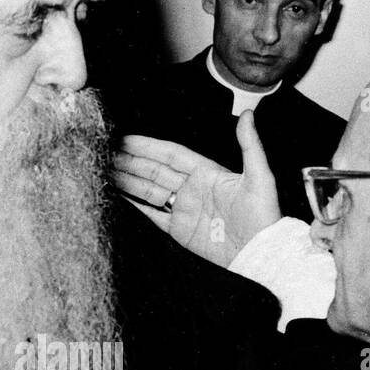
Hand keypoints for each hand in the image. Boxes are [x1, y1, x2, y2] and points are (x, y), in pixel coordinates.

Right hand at [111, 111, 281, 266]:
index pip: (170, 154)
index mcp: (207, 173)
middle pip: (154, 170)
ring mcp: (184, 209)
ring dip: (128, 180)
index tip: (126, 139)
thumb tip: (247, 115)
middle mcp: (192, 188)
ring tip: (105, 171)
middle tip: (106, 153)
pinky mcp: (179, 230)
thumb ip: (250, 145)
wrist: (259, 253)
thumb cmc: (263, 216)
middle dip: (130, 162)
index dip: (147, 146)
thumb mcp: (260, 177)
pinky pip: (152, 214)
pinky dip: (135, 205)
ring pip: (149, 190)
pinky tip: (119, 196)